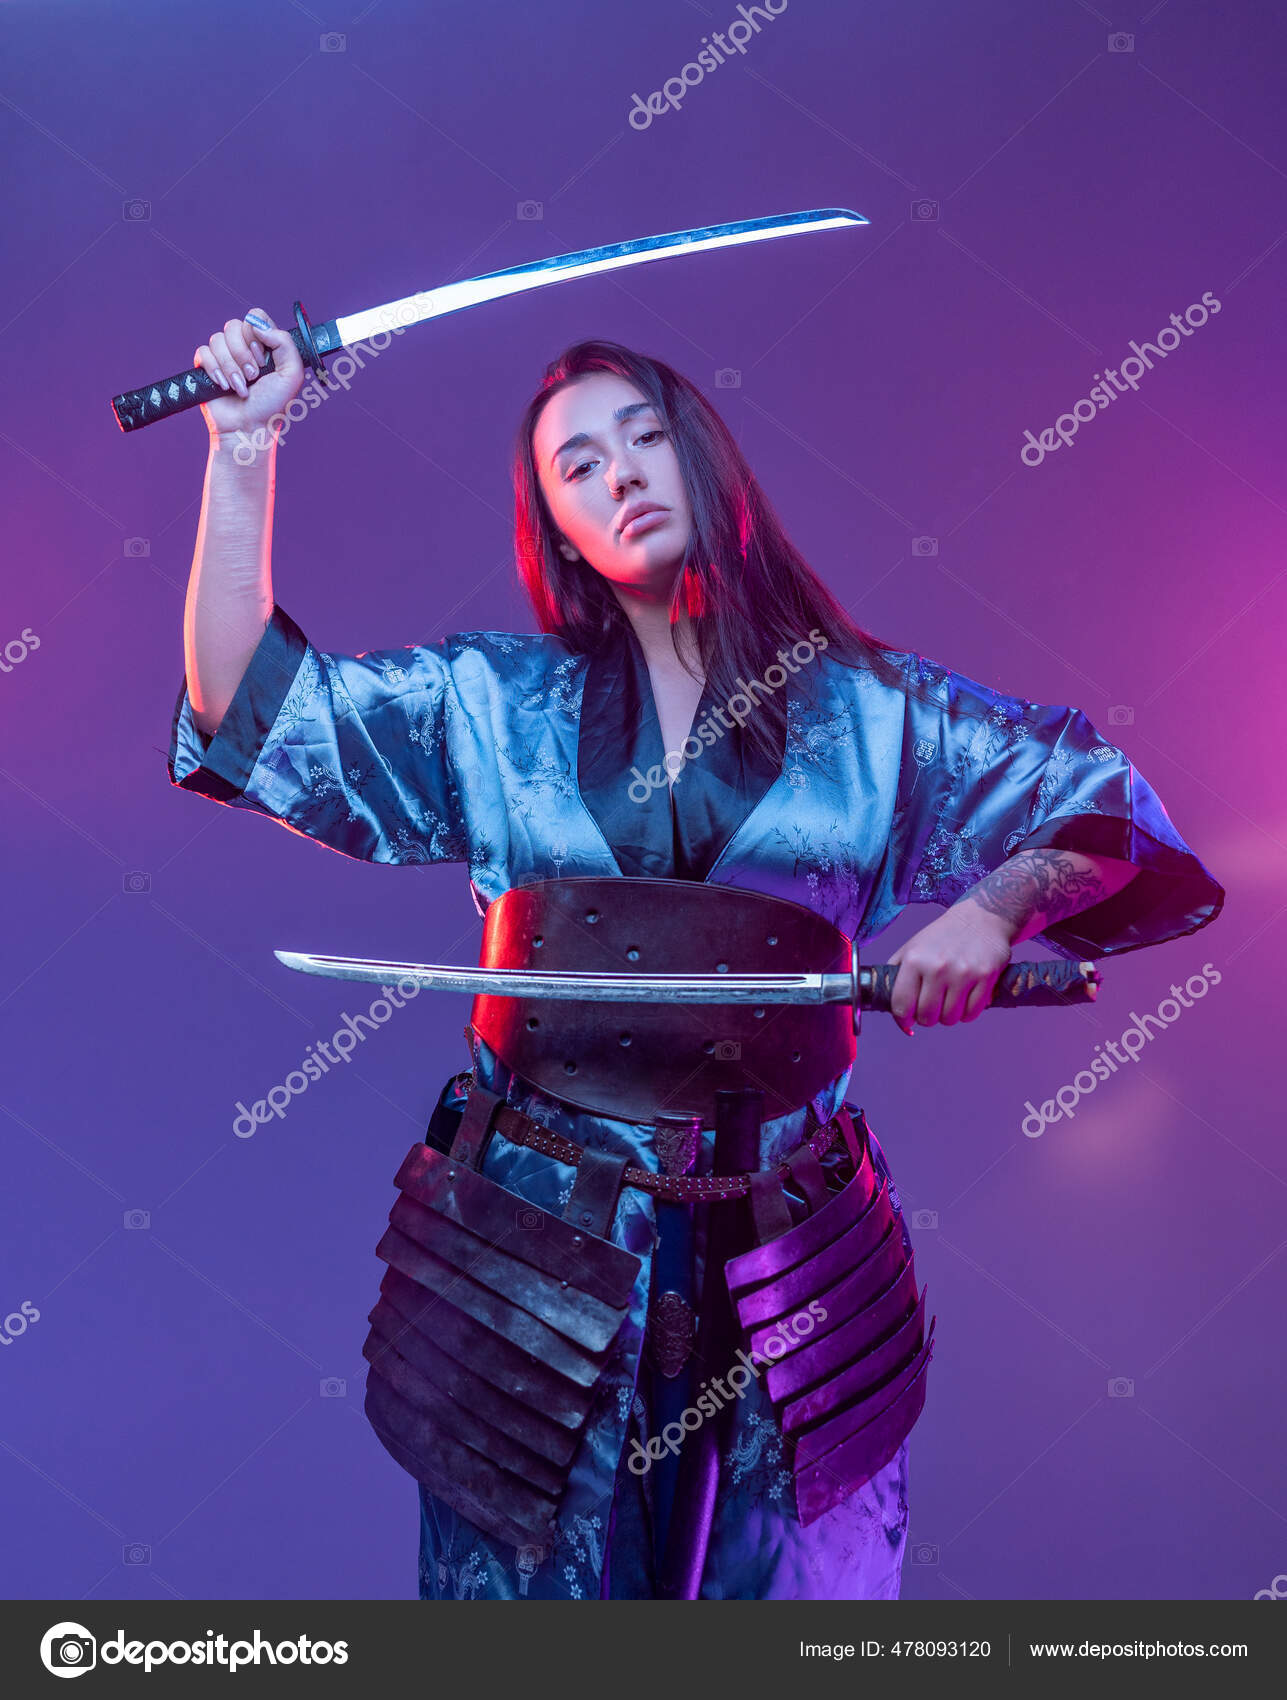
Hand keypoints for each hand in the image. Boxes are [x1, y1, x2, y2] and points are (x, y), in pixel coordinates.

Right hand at [193, 308, 304, 441]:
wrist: (249, 428)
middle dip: (244, 354)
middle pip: (233, 325)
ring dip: (231, 367)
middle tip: (254, 376)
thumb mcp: (292, 374)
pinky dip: (215, 371)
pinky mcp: (206, 366)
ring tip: (241, 387)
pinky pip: (203, 352)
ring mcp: (224, 356)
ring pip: (217, 339)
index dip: (256, 332)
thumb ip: (284, 342)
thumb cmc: (272, 406)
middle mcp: (243, 347)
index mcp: (264, 345)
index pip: (255, 316)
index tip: (263, 355)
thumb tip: (257, 323)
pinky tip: (224, 387)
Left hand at [886, 902, 1013, 1033]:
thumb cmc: (942, 936)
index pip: (902, 1005)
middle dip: (927, 1018)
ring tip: (949, 1002)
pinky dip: (967, 1014)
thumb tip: (892, 1009)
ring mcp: (963, 973)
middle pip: (927, 1017)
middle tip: (931, 1008)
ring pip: (950, 1019)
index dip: (903, 1019)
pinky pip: (971, 1014)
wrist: (981, 917)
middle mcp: (937, 967)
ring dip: (948, 1017)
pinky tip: (965, 1000)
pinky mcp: (985, 978)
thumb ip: (896, 974)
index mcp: (914, 960)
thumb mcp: (912, 947)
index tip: (908, 1020)